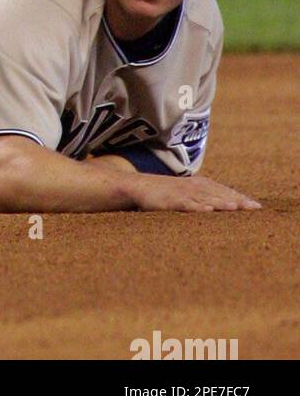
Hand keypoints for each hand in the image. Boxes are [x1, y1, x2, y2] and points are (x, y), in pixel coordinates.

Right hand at [128, 172, 260, 211]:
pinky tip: (208, 210)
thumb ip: (202, 198)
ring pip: (207, 198)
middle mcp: (194, 187)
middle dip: (238, 201)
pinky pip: (187, 204)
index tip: (257, 207)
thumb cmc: (164, 192)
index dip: (240, 198)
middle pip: (220, 194)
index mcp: (199, 185)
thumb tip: (221, 206)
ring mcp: (183, 193)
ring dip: (222, 202)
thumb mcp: (186, 193)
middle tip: (256, 208)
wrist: (139, 186)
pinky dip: (198, 206)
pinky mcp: (171, 200)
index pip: (224, 191)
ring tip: (236, 208)